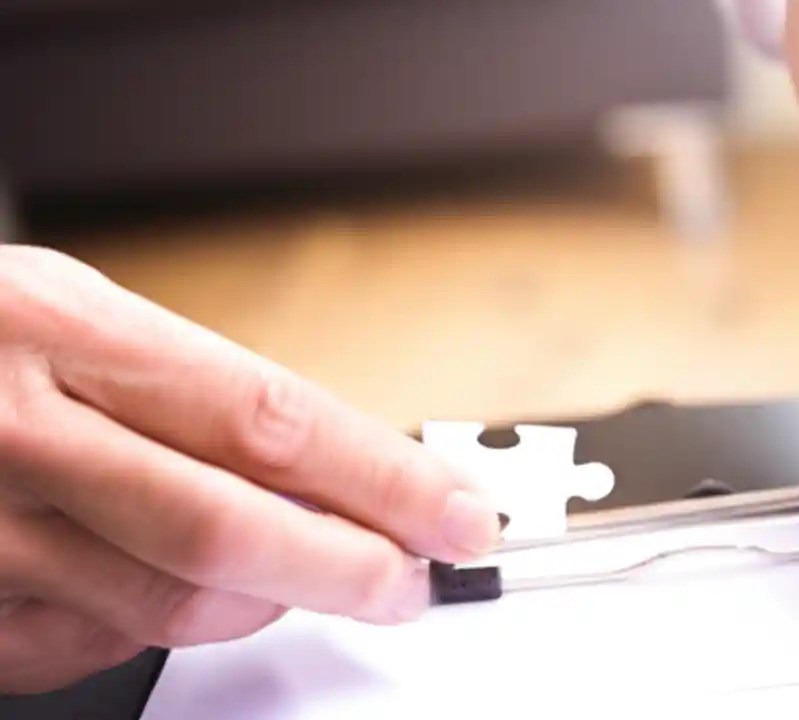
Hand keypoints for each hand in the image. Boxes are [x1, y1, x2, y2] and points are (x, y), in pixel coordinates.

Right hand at [0, 246, 500, 692]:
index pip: (270, 420)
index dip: (384, 479)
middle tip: (408, 579)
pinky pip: (95, 647)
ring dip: (265, 600)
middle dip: (349, 569)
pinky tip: (181, 588)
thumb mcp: (73, 317)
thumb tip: (332, 473)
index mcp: (56, 331)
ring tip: (301, 573)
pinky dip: (164, 627)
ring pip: (170, 607)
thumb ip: (195, 393)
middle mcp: (12, 437)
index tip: (455, 513)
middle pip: (228, 533)